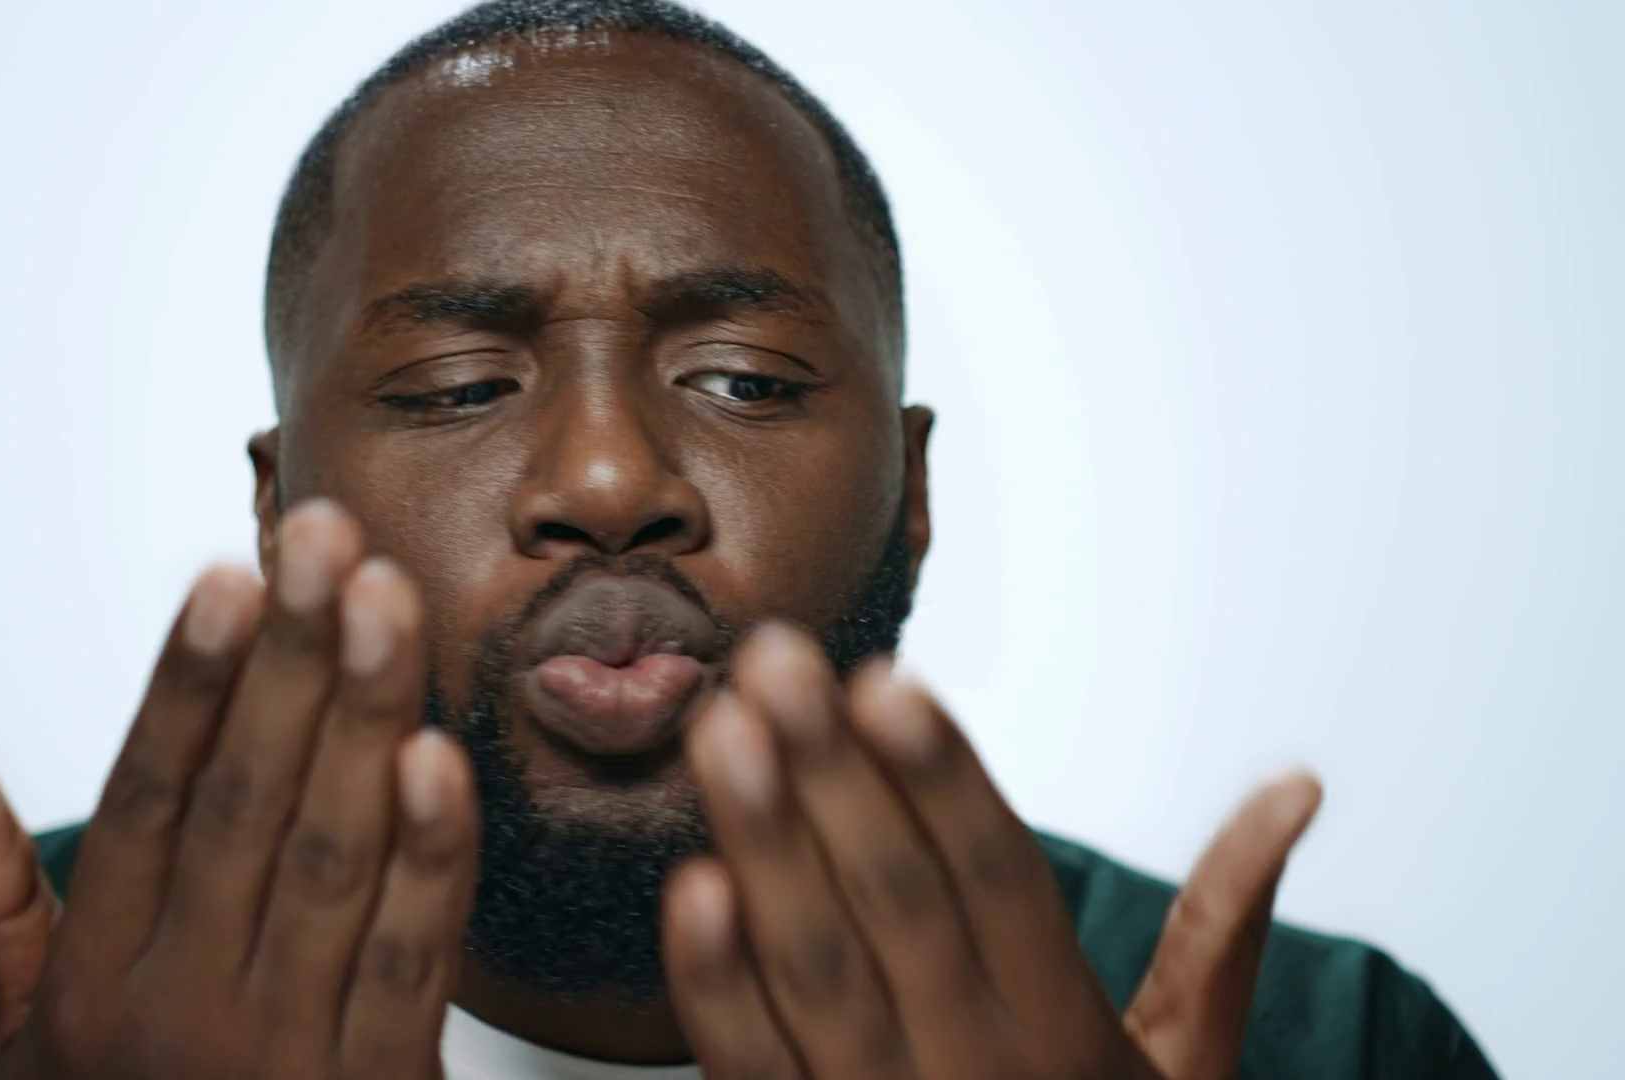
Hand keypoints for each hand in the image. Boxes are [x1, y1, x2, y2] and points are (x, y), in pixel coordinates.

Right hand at [0, 499, 477, 1079]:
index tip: (226, 572)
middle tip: (325, 534)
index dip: (187, 683)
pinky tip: (442, 756)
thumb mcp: (28, 1035)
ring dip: (364, 721)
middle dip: (290, 662)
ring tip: (387, 599)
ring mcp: (282, 1053)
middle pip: (242, 804)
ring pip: (330, 857)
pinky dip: (432, 858)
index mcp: (94, 980)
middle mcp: (180, 1007)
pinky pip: (412, 958)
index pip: (146, 800)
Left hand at [664, 625, 1322, 1079]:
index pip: (1003, 881)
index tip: (890, 682)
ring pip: (818, 967)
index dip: (947, 781)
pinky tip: (691, 886)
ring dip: (765, 844)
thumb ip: (1226, 925)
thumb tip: (1296, 787)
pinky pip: (751, 1066)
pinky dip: (717, 984)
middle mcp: (980, 1070)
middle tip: (776, 661)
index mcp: (1071, 1038)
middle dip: (834, 775)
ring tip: (721, 732)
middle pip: (901, 903)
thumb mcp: (1189, 1063)